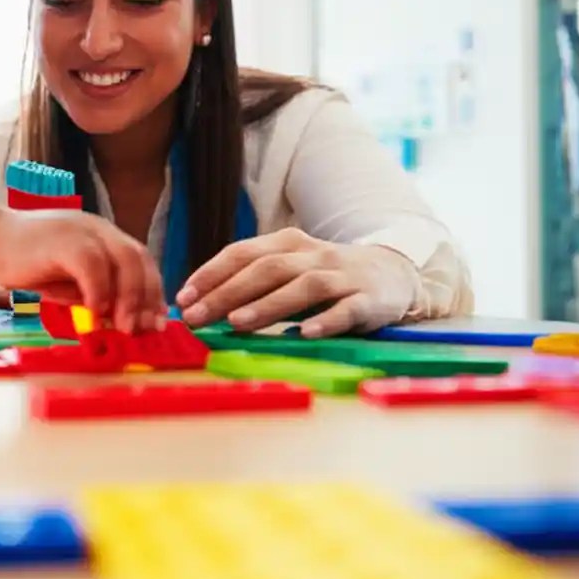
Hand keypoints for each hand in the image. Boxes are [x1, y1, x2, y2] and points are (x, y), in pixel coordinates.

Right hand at [0, 210, 164, 332]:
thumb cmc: (30, 264)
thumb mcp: (70, 281)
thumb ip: (95, 294)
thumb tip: (122, 322)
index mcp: (105, 237)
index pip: (141, 261)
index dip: (152, 293)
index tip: (154, 323)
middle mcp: (100, 229)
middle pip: (139, 259)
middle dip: (145, 298)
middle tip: (140, 330)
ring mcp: (82, 230)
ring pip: (123, 259)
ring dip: (128, 297)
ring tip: (122, 327)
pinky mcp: (62, 240)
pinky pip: (91, 265)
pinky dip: (98, 292)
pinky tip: (94, 314)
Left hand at [175, 228, 418, 336]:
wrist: (395, 273)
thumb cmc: (327, 276)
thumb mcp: (290, 269)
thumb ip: (252, 282)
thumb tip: (200, 306)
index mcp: (288, 243)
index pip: (242, 253)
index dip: (211, 274)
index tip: (184, 298)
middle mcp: (313, 255)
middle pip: (266, 269)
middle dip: (227, 293)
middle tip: (197, 317)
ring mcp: (342, 276)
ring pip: (302, 287)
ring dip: (268, 305)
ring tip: (238, 324)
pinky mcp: (369, 300)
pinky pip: (346, 310)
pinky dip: (326, 322)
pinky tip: (305, 335)